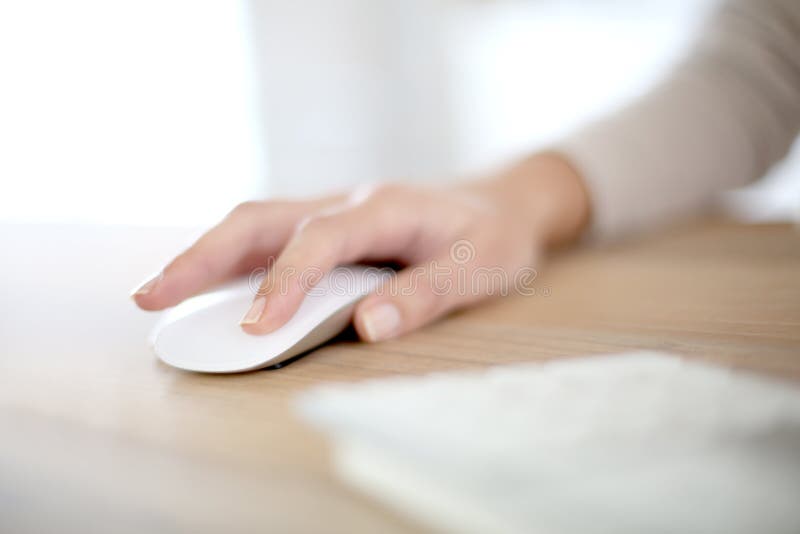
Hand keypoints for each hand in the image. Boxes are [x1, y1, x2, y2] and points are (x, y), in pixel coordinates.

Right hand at [132, 152, 588, 341]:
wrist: (502, 204)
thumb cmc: (493, 237)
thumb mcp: (482, 267)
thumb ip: (427, 294)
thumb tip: (368, 327)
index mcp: (386, 207)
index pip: (319, 239)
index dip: (284, 281)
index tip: (253, 327)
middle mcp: (348, 201)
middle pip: (262, 219)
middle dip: (203, 256)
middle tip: (150, 296)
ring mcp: (333, 211)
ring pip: (255, 224)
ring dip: (204, 256)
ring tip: (156, 293)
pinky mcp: (328, 227)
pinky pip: (270, 238)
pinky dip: (230, 260)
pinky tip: (205, 285)